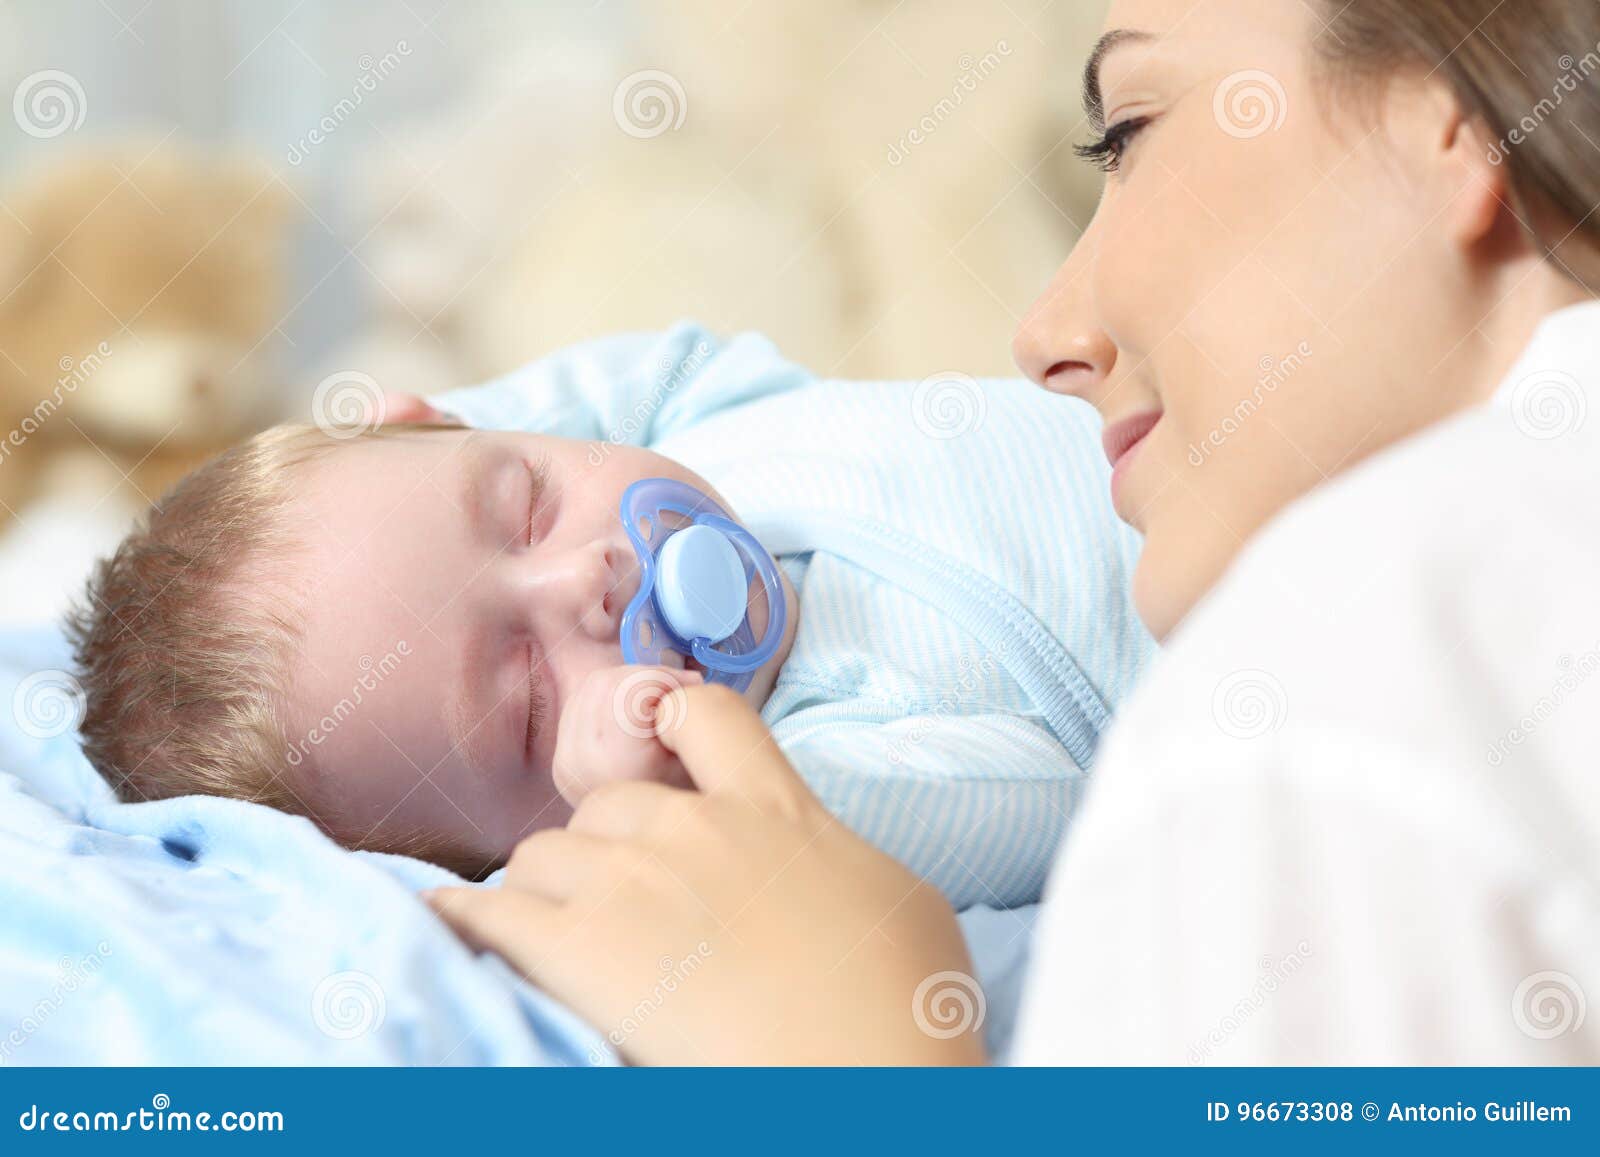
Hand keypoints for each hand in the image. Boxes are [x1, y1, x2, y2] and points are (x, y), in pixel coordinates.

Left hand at [427, 683, 984, 1065]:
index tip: (661, 750)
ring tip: (558, 940)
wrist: (867, 1083)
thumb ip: (834, 856)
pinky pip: (487, 915)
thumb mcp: (899, 901)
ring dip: (545, 891)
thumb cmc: (904, 1007)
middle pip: (607, 803)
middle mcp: (692, 829)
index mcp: (772, 808)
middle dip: (604, 846)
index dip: (672, 722)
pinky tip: (448, 928)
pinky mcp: (577, 952)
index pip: (704, 715)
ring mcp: (628, 885)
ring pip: (542, 854)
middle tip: (619, 904)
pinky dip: (465, 921)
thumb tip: (813, 858)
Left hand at [550, 665, 698, 805]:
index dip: (666, 680)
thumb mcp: (711, 756)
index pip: (629, 686)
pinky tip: (638, 723)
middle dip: (648, 678)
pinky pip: (581, 704)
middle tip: (680, 700)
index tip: (692, 696)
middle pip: (605, 680)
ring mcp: (565, 767)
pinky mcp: (561, 766)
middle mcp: (579, 766)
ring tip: (661, 712)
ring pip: (591, 686)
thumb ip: (693, 715)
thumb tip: (678, 685)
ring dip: (631, 686)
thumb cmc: (705, 801)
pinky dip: (613, 699)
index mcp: (616, 764)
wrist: (676, 852)